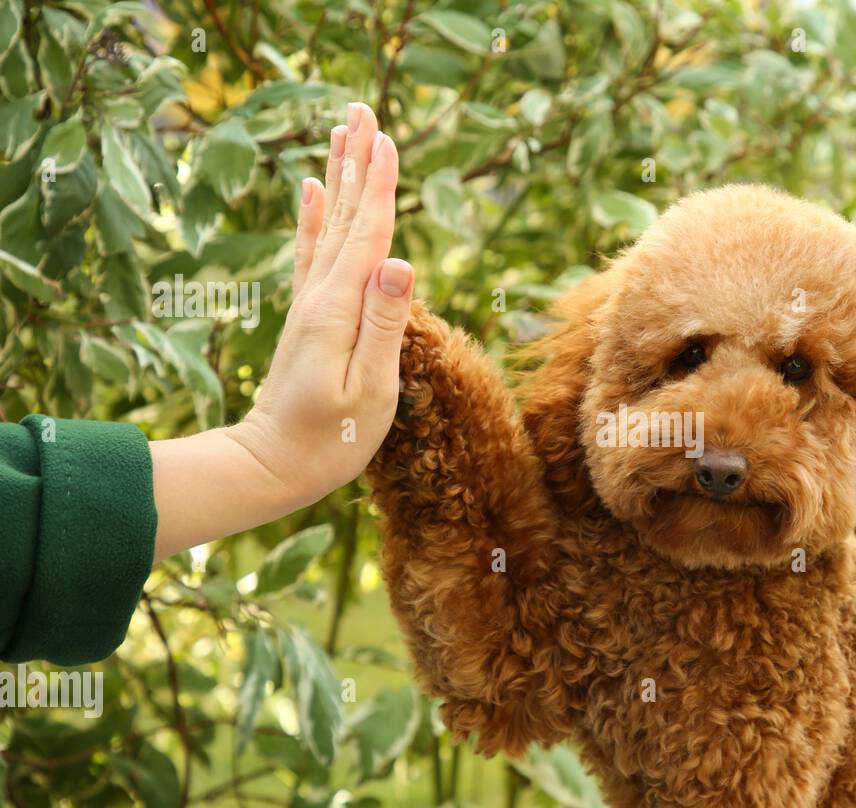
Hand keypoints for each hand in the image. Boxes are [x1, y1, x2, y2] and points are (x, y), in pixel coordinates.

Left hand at [229, 101, 413, 506]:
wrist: (272, 465)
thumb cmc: (331, 441)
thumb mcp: (370, 391)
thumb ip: (384, 325)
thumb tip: (398, 261)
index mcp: (339, 311)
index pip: (367, 237)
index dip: (380, 188)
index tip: (387, 139)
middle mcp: (320, 297)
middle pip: (344, 217)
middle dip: (355, 163)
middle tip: (361, 110)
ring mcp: (310, 305)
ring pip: (328, 227)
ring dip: (337, 178)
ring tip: (342, 131)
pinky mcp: (308, 318)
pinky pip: (311, 254)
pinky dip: (314, 218)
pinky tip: (313, 190)